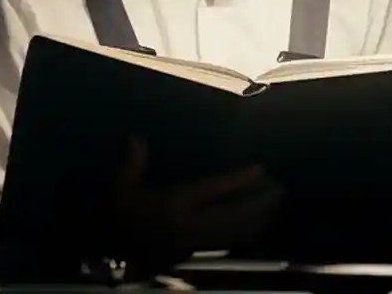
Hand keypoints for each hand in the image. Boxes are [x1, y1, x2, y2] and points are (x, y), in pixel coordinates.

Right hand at [109, 137, 283, 258]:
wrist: (111, 252)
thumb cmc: (119, 215)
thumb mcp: (120, 189)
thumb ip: (132, 165)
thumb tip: (135, 138)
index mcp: (172, 205)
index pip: (211, 190)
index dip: (238, 180)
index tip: (260, 169)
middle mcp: (187, 225)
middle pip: (232, 213)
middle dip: (259, 201)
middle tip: (279, 187)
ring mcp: (194, 242)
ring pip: (234, 231)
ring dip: (258, 217)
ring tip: (276, 203)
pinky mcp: (196, 253)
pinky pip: (228, 243)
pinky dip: (247, 232)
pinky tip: (260, 223)